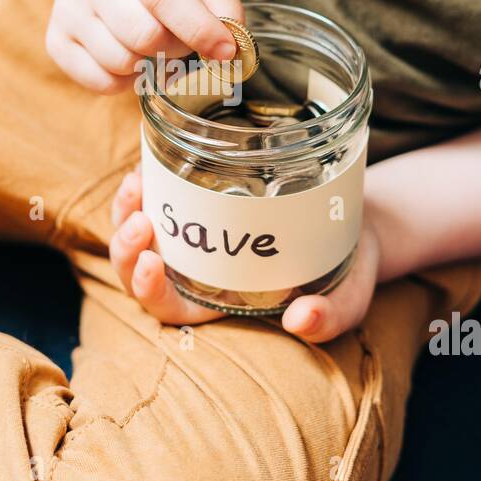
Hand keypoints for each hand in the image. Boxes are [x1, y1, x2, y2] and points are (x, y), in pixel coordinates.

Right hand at [46, 0, 242, 92]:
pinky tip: (131, 57)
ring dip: (151, 66)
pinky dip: (127, 81)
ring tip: (154, 46)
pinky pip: (102, 82)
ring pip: (122, 63)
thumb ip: (221, 0)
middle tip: (181, 40)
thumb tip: (230, 43)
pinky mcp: (57, 42)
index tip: (225, 51)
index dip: (199, 28)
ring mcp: (68, 10)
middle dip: (176, 48)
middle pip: (144, 36)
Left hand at [108, 171, 383, 342]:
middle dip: (126, 247)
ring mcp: (194, 235)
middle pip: (138, 270)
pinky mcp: (200, 200)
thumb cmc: (343, 270)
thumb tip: (300, 319)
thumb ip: (328, 317)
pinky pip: (159, 194)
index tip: (151, 263)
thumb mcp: (346, 297)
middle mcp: (196, 271)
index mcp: (218, 303)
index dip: (149, 290)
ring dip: (126, 210)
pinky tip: (148, 162)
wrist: (355, 222)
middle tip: (141, 220)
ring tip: (136, 183)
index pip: (169, 307)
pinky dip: (148, 181)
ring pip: (138, 230)